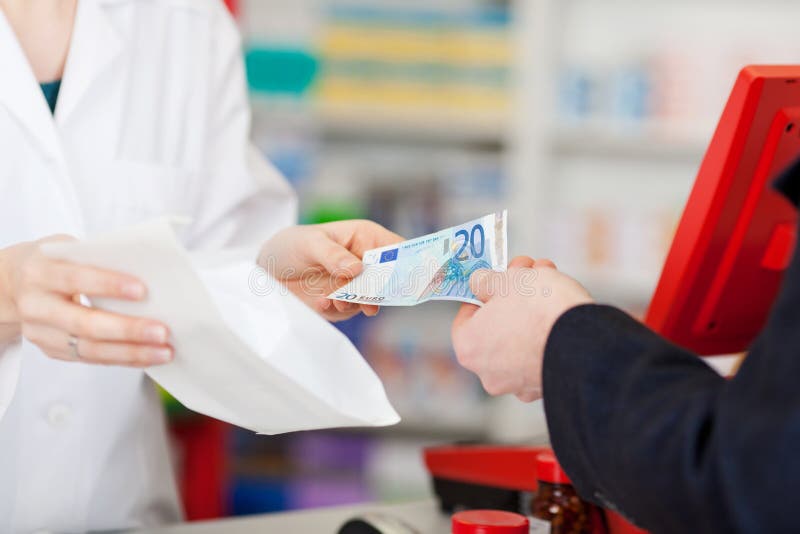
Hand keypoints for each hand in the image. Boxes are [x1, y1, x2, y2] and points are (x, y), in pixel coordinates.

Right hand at [0, 235, 172, 366]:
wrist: (12, 284)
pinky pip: (91, 358)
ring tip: (164, 351)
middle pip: (84, 323)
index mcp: (41, 272)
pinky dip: (122, 358)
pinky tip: (148, 356)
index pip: (76, 278)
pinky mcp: (52, 350)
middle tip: (163, 332)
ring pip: (89, 349)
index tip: (143, 290)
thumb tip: (150, 275)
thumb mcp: (69, 250)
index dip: (108, 284)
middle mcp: (35, 305)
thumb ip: (99, 260)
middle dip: (127, 329)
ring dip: (131, 353)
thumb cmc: (56, 262)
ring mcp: (40, 332)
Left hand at [259, 220, 403, 321]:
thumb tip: (357, 268)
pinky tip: (321, 302)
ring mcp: (358, 285)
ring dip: (357, 302)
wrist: (267, 273)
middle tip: (366, 295)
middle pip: (392, 279)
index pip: (398, 249)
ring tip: (335, 298)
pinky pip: (351, 310)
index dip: (408, 262)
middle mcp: (368, 262)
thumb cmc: (292, 246)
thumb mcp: (309, 243)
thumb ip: (333, 255)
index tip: (404, 275)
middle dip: (381, 288)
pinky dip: (339, 309)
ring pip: (373, 298)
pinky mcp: (345, 304)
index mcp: (367, 238)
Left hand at [451, 256, 592, 401]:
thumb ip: (485, 281)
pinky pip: (541, 354)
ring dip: (532, 308)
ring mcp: (520, 384)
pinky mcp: (547, 386)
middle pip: (496, 325)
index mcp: (470, 348)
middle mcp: (490, 373)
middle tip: (528, 270)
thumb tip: (479, 282)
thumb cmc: (540, 311)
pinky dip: (548, 333)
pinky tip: (561, 310)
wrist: (588, 345)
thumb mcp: (506, 280)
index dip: (484, 290)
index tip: (500, 275)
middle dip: (512, 294)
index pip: (466, 316)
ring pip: (520, 338)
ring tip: (550, 279)